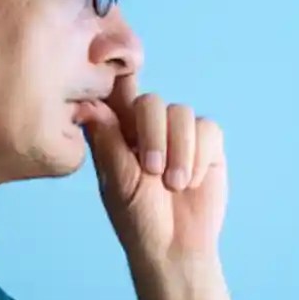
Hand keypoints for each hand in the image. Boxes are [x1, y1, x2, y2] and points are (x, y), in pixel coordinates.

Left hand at [76, 74, 225, 262]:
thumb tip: (90, 103)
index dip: (115, 66)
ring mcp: (179, 134)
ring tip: (174, 185)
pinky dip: (198, 156)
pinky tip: (190, 181)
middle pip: (152, 101)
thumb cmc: (138, 220)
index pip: (117, 91)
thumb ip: (109, 140)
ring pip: (181, 112)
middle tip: (152, 171)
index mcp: (119, 132)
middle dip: (153, 134)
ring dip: (178, 150)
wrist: (175, 248)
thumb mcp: (117, 181)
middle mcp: (149, 127)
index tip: (106, 50)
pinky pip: (207, 128)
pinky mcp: (207, 144)